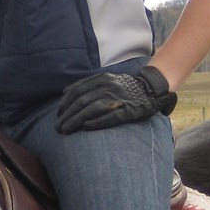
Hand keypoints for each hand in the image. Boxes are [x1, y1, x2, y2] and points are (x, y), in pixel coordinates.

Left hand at [56, 65, 176, 132]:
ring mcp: (118, 99)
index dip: (66, 103)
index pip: (78, 90)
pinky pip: (110, 117)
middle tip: (57, 127)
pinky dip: (96, 122)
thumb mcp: (107, 79)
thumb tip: (65, 93)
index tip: (58, 113)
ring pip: (92, 109)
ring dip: (76, 120)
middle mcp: (109, 87)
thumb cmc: (124, 87)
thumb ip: (88, 85)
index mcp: (103, 79)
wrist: (151, 88)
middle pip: (82, 101)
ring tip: (66, 130)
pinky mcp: (128, 111)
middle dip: (67, 115)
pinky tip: (85, 128)